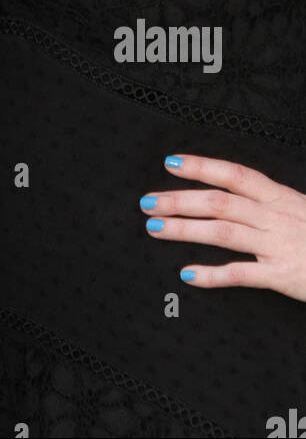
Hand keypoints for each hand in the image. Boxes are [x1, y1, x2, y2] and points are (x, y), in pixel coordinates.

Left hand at [139, 153, 305, 301]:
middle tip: (148, 201)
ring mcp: (278, 245)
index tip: (171, 163)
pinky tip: (188, 274)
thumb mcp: (300, 210)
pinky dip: (212, 274)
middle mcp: (276, 216)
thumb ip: (267, 203)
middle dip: (179, 200)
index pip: (235, 174)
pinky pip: (241, 274)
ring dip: (185, 229)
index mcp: (280, 197)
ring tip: (156, 228)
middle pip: (220, 202)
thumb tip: (229, 194)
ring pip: (223, 233)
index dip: (202, 166)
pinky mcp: (283, 276)